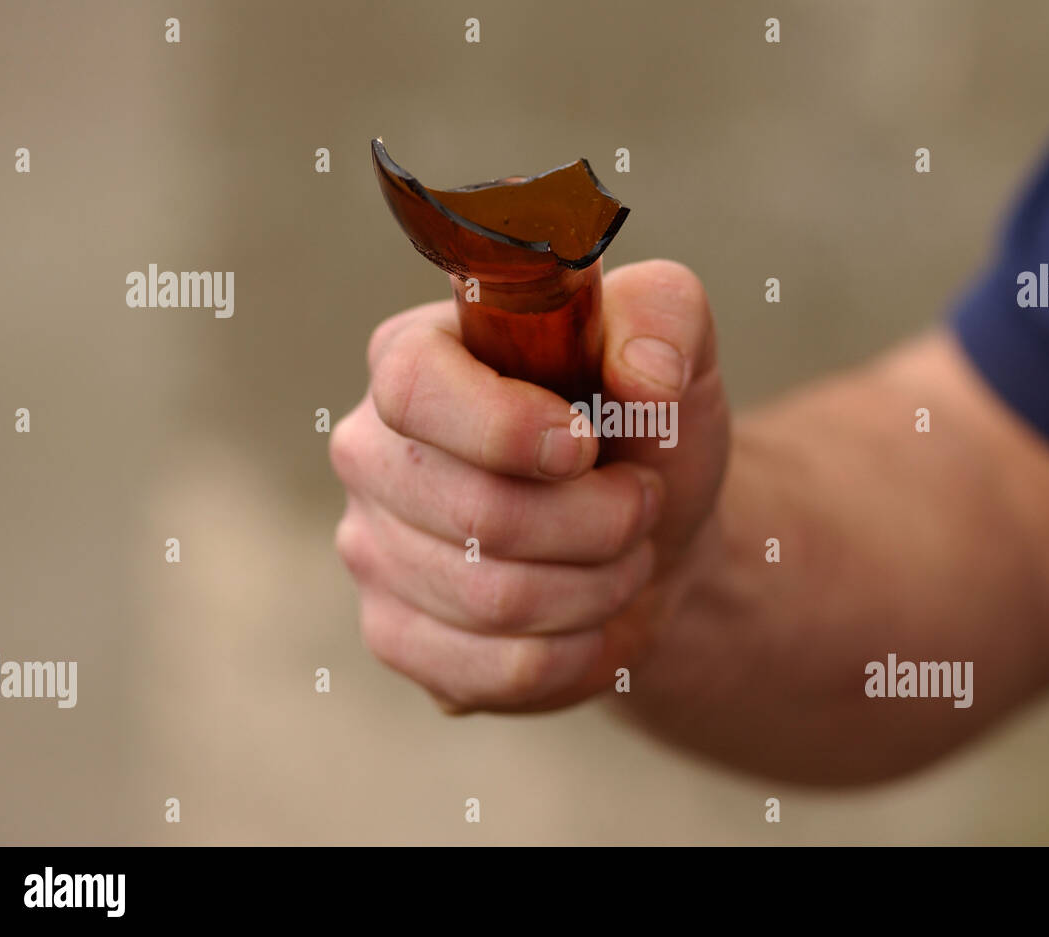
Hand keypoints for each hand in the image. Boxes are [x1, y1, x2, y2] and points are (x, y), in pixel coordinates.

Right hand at [331, 260, 729, 711]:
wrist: (654, 536)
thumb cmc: (646, 429)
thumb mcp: (676, 344)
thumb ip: (666, 316)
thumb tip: (643, 375)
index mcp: (414, 358)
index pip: (415, 389)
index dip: (509, 428)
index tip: (586, 446)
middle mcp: (372, 453)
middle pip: (479, 512)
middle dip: (601, 521)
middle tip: (639, 504)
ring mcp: (374, 551)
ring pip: (496, 601)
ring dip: (600, 585)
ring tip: (623, 554)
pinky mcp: (398, 636)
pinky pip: (497, 671)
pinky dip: (579, 651)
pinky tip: (592, 615)